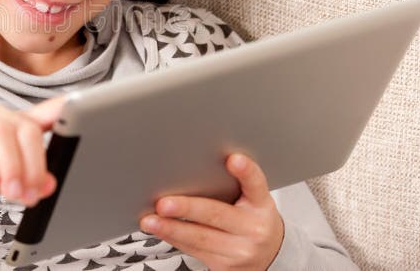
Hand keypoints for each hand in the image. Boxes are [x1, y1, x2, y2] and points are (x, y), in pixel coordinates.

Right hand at [0, 95, 67, 206]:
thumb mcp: (2, 180)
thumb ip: (27, 179)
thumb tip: (49, 185)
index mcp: (16, 125)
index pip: (46, 113)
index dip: (66, 109)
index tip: (84, 112)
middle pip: (26, 128)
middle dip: (33, 164)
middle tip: (31, 194)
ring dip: (10, 165)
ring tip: (10, 192)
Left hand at [139, 153, 284, 270]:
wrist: (269, 256)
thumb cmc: (251, 220)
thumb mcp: (251, 201)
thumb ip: (233, 185)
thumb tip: (189, 168)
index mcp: (261, 204)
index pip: (256, 184)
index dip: (246, 171)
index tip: (234, 159)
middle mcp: (254, 228)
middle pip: (217, 214)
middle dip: (187, 208)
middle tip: (163, 203)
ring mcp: (241, 251)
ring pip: (200, 238)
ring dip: (171, 228)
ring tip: (150, 220)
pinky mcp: (227, 267)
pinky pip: (195, 251)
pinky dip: (174, 239)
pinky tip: (160, 230)